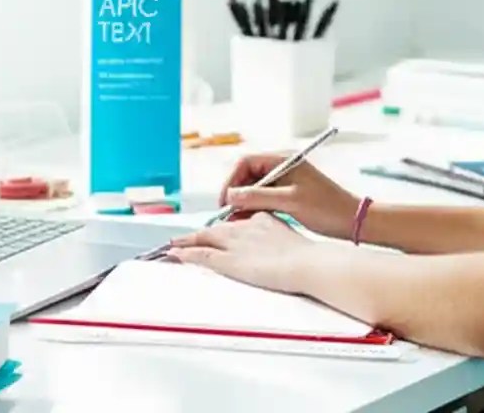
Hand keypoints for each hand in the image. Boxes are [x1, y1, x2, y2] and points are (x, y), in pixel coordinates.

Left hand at [167, 213, 319, 292]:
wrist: (309, 263)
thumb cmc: (310, 257)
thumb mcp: (294, 241)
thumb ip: (281, 241)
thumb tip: (280, 248)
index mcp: (263, 220)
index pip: (238, 222)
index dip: (224, 228)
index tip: (217, 231)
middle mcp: (246, 228)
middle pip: (217, 228)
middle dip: (200, 233)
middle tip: (185, 237)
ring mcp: (236, 244)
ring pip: (204, 238)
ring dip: (186, 241)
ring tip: (173, 244)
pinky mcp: (230, 261)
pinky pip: (202, 255)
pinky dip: (186, 253)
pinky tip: (175, 254)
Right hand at [219, 154, 359, 239]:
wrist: (352, 220)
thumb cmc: (327, 207)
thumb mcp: (290, 201)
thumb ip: (259, 196)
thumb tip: (231, 195)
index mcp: (284, 160)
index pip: (246, 162)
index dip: (231, 179)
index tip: (225, 199)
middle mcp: (282, 167)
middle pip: (247, 175)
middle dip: (235, 192)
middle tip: (226, 212)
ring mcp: (284, 182)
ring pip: (253, 188)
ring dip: (242, 202)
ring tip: (234, 219)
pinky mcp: (287, 196)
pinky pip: (262, 198)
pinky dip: (252, 208)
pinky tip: (246, 220)